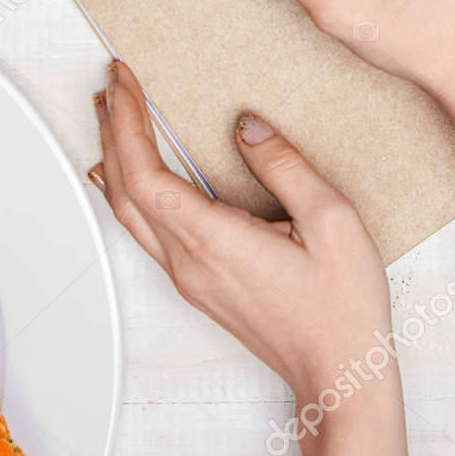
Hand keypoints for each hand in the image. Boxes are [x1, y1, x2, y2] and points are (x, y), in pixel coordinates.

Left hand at [89, 59, 392, 407]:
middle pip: (124, 190)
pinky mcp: (199, 285)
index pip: (144, 172)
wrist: (338, 376)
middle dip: (112, 130)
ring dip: (116, 159)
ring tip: (114, 116)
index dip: (127, 121)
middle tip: (113, 84)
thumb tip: (245, 126)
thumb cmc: (342, 306)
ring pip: (129, 213)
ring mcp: (189, 277)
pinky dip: (129, 191)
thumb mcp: (332, 220)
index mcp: (213, 240)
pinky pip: (145, 230)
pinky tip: (128, 178)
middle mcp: (189, 261)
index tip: (124, 79)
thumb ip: (284, 166)